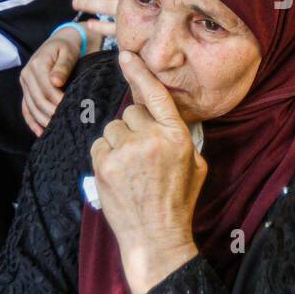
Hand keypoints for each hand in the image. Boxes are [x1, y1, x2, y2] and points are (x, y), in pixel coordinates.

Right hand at [20, 29, 82, 135]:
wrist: (60, 42)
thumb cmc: (67, 47)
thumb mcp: (68, 51)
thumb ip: (63, 66)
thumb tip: (56, 82)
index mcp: (37, 64)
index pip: (47, 88)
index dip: (58, 101)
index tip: (71, 110)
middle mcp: (27, 74)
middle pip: (38, 100)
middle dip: (51, 113)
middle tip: (66, 123)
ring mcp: (24, 83)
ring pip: (31, 106)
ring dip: (42, 120)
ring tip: (56, 130)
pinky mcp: (26, 89)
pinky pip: (25, 108)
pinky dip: (31, 121)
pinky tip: (40, 132)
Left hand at [90, 50, 205, 293]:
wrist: (155, 238)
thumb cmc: (178, 202)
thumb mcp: (196, 166)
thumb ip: (181, 138)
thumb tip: (167, 120)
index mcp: (177, 136)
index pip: (155, 95)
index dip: (140, 73)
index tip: (127, 56)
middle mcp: (151, 138)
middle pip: (131, 113)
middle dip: (133, 129)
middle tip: (141, 155)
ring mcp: (125, 151)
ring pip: (112, 128)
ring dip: (118, 143)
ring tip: (130, 168)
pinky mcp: (104, 164)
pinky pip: (99, 145)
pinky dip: (105, 156)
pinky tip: (118, 175)